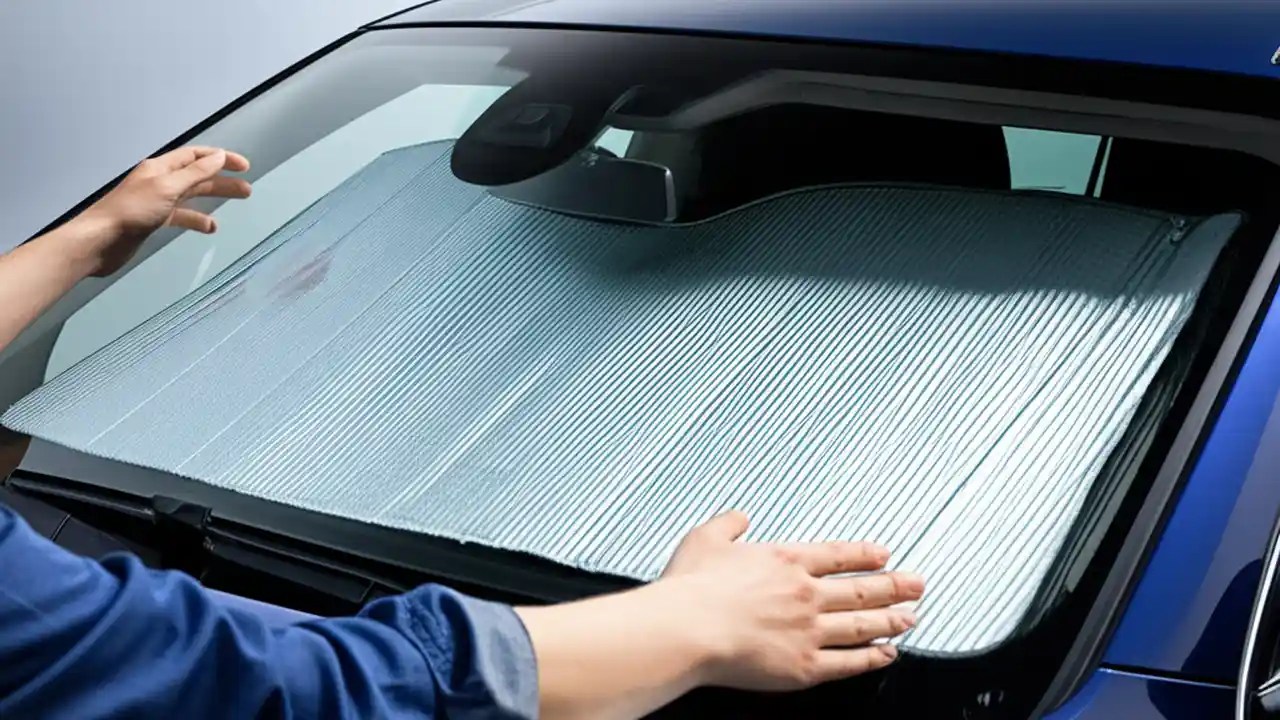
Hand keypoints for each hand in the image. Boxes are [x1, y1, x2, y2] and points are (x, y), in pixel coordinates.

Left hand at [69, 146, 251, 276]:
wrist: (100, 241)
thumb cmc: (132, 212)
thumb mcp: (167, 188)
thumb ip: (195, 173)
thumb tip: (219, 156)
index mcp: (160, 168)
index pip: (195, 157)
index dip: (220, 158)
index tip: (243, 166)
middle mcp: (159, 182)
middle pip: (197, 176)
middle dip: (222, 180)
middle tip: (247, 188)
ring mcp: (156, 202)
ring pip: (192, 196)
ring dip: (214, 198)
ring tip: (236, 204)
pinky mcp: (153, 221)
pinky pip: (182, 216)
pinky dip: (197, 220)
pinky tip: (210, 227)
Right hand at [663, 511, 922, 690]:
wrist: (688, 628)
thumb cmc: (692, 588)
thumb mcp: (706, 538)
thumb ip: (728, 524)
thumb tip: (739, 517)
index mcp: (784, 561)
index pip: (836, 555)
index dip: (863, 555)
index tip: (883, 555)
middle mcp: (805, 593)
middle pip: (860, 590)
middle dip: (894, 586)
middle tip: (917, 584)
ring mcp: (809, 630)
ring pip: (861, 625)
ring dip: (890, 620)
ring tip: (910, 617)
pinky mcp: (804, 666)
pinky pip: (848, 663)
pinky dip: (871, 658)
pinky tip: (886, 655)